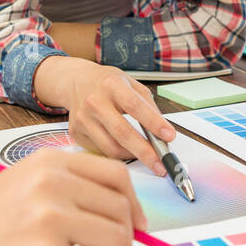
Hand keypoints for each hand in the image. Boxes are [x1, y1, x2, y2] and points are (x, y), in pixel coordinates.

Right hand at [0, 149, 147, 245]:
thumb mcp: (19, 189)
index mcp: (47, 162)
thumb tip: (118, 215)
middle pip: (122, 208)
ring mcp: (50, 218)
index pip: (116, 174)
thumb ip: (65, 192)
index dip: (133, 204)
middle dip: (124, 240)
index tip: (136, 226)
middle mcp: (52, 183)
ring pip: (115, 240)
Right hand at [40, 58, 174, 174]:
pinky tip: (125, 149)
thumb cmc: (107, 83)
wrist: (76, 81)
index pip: (135, 105)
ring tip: (146, 157)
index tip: (169, 136)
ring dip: (133, 156)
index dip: (153, 122)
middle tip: (161, 164)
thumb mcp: (130, 83)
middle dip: (145, 152)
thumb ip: (148, 105)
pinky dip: (117, 154)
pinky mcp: (76, 133)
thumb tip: (162, 131)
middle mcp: (95, 101)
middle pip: (122, 133)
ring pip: (111, 148)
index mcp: (111, 84)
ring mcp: (83, 119)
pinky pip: (101, 151)